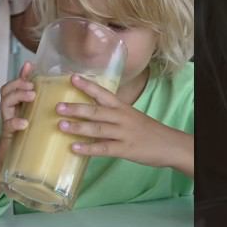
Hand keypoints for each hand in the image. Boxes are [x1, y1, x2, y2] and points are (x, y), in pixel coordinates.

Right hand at [0, 61, 36, 209]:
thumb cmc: (31, 148)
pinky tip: (24, 123)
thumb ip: (49, 118)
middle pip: (7, 90)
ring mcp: (8, 124)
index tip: (30, 64)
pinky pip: (8, 126)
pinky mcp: (7, 137)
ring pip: (5, 103)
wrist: (13, 172)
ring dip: (17, 96)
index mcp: (21, 109)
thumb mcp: (41, 129)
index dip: (22, 74)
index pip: (17, 86)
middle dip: (18, 84)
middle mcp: (12, 113)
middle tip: (32, 86)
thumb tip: (73, 108)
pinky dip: (15, 122)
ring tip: (31, 97)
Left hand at [58, 74, 191, 173]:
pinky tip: (74, 148)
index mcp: (122, 107)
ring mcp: (123, 133)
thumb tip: (87, 111)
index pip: (103, 93)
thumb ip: (111, 113)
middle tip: (58, 106)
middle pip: (96, 110)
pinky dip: (88, 148)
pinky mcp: (125, 149)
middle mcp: (121, 117)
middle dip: (76, 108)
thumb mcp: (130, 116)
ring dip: (78, 127)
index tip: (72, 77)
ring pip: (98, 129)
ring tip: (61, 126)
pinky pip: (103, 148)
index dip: (87, 85)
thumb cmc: (145, 129)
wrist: (168, 144)